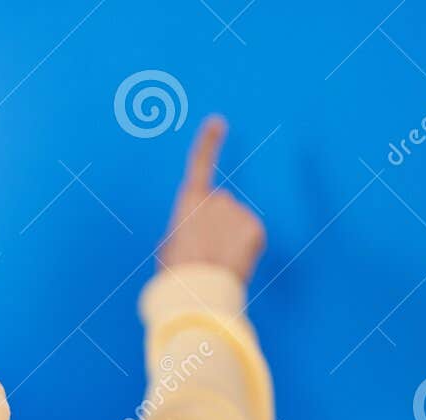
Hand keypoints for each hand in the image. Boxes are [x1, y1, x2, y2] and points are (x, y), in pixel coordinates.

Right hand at [158, 116, 264, 283]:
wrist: (197, 291)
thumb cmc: (176, 274)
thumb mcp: (170, 247)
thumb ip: (185, 231)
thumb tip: (197, 234)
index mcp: (189, 202)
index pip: (200, 165)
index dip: (208, 143)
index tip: (218, 121)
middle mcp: (217, 199)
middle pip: (220, 206)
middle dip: (215, 223)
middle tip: (203, 252)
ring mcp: (239, 212)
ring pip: (236, 223)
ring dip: (229, 238)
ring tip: (216, 262)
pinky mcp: (256, 228)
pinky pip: (250, 237)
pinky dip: (244, 249)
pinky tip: (232, 263)